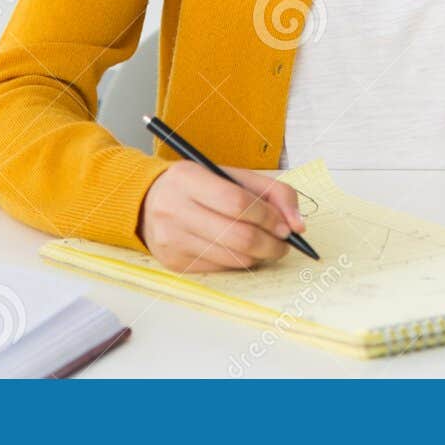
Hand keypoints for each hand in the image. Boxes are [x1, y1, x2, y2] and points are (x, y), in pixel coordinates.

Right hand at [137, 161, 306, 272]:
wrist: (147, 202)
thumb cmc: (197, 187)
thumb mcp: (231, 176)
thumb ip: (270, 192)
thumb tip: (297, 224)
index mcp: (189, 179)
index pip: (237, 202)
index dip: (268, 217)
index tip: (286, 225)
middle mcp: (175, 210)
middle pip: (238, 236)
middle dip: (271, 244)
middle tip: (284, 243)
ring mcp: (172, 239)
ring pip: (232, 258)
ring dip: (260, 256)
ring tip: (267, 246)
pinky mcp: (174, 262)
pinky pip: (220, 269)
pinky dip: (239, 262)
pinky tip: (242, 251)